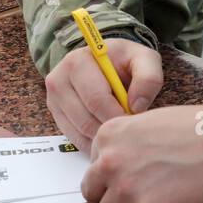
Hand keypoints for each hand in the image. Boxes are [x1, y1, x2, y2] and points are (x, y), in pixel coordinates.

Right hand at [45, 39, 162, 150]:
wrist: (108, 63)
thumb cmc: (126, 61)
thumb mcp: (144, 59)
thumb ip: (148, 78)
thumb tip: (136, 106)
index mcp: (78, 61)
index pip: (96, 99)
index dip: (118, 114)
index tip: (134, 119)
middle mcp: (58, 80)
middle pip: (86, 119)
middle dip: (111, 128)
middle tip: (129, 128)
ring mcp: (54, 99)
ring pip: (80, 132)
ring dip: (103, 137)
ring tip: (121, 129)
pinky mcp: (56, 114)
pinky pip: (75, 139)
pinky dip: (94, 142)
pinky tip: (109, 133)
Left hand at [82, 103, 202, 202]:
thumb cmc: (194, 128)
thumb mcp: (146, 121)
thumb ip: (122, 143)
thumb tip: (110, 169)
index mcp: (107, 135)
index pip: (92, 167)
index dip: (112, 173)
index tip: (134, 171)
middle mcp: (109, 162)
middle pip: (92, 194)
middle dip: (111, 195)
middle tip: (138, 191)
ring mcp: (125, 189)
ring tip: (153, 199)